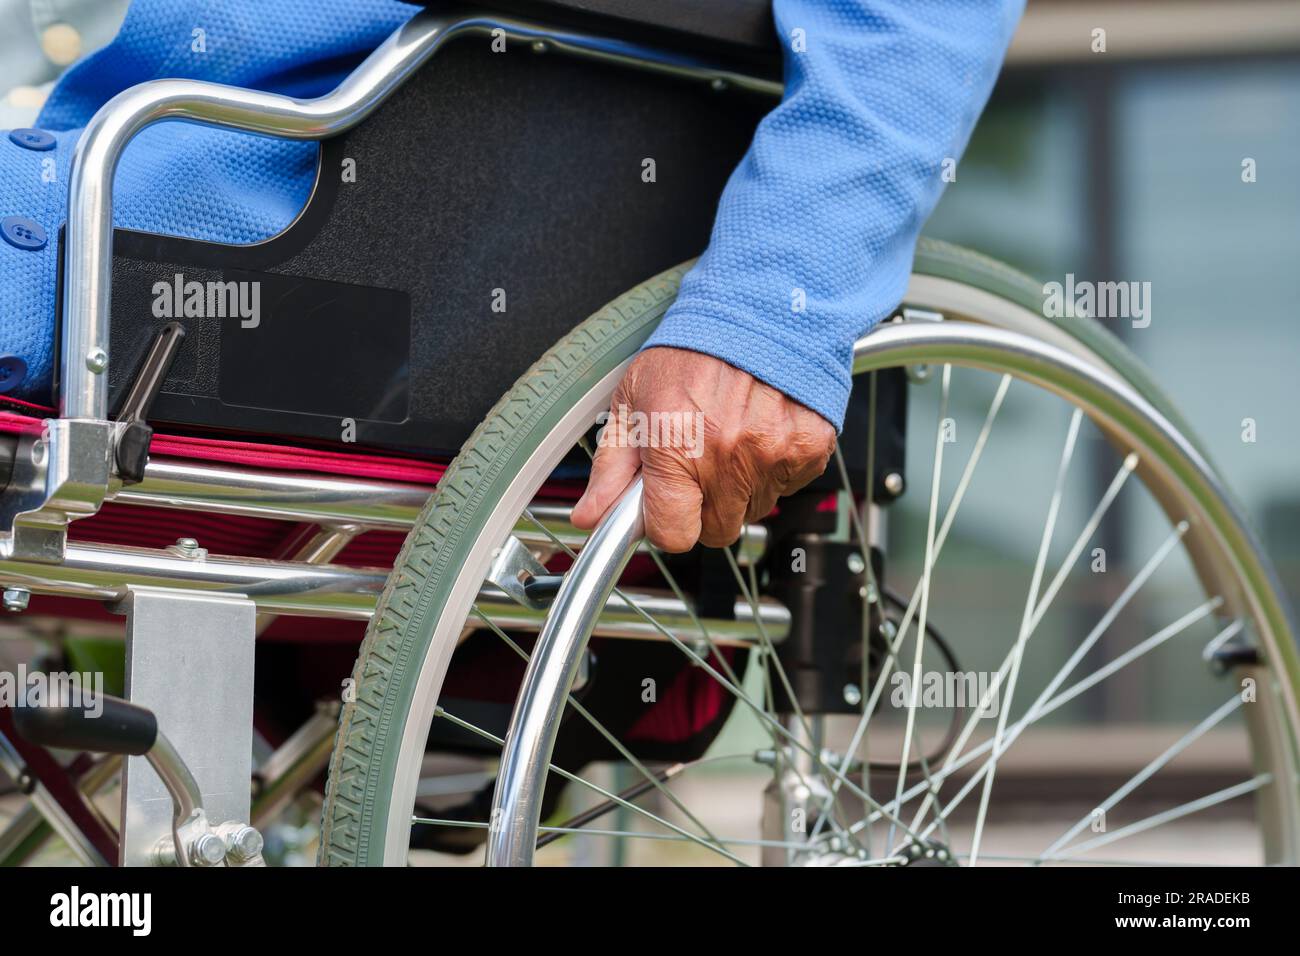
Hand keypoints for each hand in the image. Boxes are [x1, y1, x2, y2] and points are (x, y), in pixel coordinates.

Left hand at [571, 347, 836, 551]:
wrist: (760, 307)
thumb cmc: (693, 349)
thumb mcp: (634, 399)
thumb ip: (611, 466)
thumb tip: (589, 516)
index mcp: (676, 444)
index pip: (673, 535)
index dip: (667, 524)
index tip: (667, 506)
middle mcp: (727, 454)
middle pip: (716, 529)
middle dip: (704, 506)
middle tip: (700, 461)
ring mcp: (772, 454)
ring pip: (753, 510)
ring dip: (740, 487)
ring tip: (731, 436)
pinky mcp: (808, 449)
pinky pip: (787, 487)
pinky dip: (773, 468)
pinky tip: (760, 429)